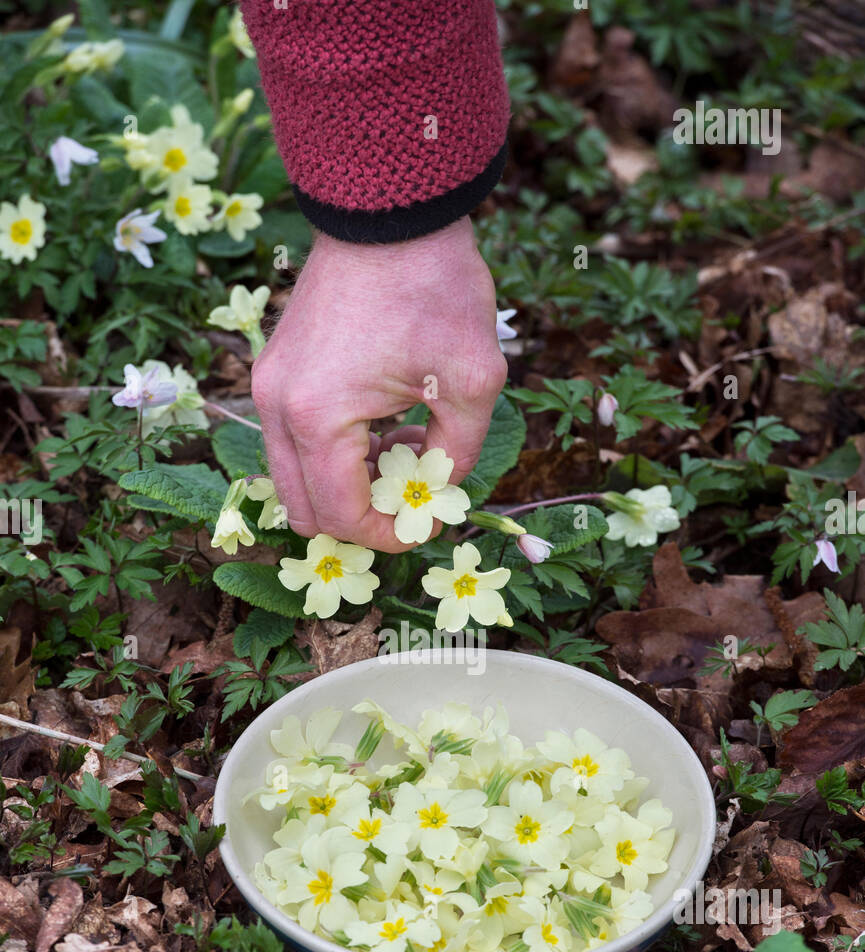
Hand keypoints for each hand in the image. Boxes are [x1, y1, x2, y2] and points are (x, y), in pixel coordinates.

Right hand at [250, 216, 506, 551]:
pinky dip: (332, 454)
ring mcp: (269, 385)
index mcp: (318, 418)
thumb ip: (459, 454)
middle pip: (303, 510)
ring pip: (293, 478)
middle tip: (410, 503)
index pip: (344, 516)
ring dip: (344, 487)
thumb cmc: (434, 285)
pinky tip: (383, 429)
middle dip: (359, 520)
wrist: (392, 206)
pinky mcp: (275, 368)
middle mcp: (276, 407)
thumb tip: (440, 492)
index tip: (430, 523)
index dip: (390, 536)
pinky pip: (293, 440)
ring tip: (402, 457)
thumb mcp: (474, 381)